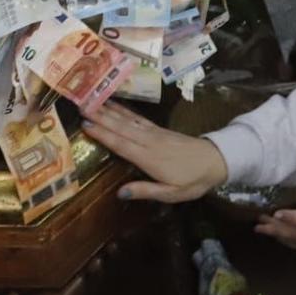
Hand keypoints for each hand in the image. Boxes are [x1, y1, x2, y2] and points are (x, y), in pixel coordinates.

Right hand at [79, 101, 226, 202]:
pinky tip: (114, 105)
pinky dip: (123, 110)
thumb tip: (119, 193)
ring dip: (108, 110)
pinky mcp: (158, 129)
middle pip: (121, 127)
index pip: (121, 144)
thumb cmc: (192, 180)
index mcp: (149, 158)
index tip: (85, 124)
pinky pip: (137, 118)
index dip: (103, 134)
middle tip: (80, 105)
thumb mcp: (171, 194)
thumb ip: (145, 191)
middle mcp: (149, 141)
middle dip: (100, 116)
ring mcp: (153, 133)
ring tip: (91, 100)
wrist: (215, 160)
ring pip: (127, 119)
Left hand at [257, 207, 295, 260]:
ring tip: (270, 231)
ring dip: (277, 234)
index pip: (275, 228)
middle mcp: (294, 240)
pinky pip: (291, 241)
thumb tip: (275, 214)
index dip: (265, 224)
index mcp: (292, 232)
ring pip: (284, 239)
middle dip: (269, 229)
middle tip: (259, 225)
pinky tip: (289, 237)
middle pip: (278, 234)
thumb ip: (291, 216)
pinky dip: (285, 237)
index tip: (256, 221)